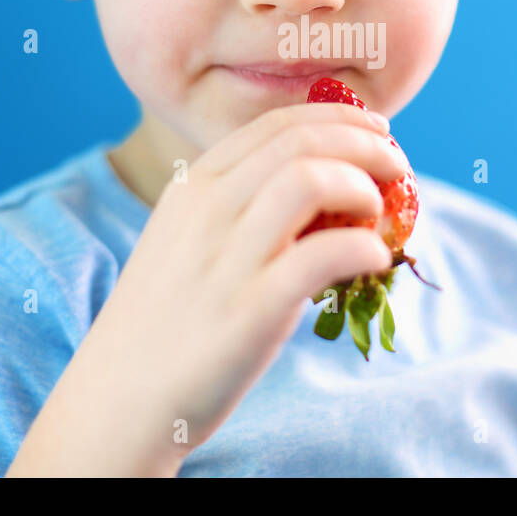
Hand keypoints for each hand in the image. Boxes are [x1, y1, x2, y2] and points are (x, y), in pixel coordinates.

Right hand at [91, 100, 407, 465]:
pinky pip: (322, 255)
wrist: (119, 397)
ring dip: (364, 187)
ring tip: (381, 214)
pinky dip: (363, 246)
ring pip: (310, 180)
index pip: (276, 124)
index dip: (338, 118)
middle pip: (301, 141)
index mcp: (194, 187)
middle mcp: (208, 210)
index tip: (376, 129)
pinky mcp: (250, 310)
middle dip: (365, 143)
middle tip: (397, 164)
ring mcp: (227, 258)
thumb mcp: (185, 240)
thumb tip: (318, 186)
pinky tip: (374, 257)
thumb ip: (237, 206)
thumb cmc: (164, 319)